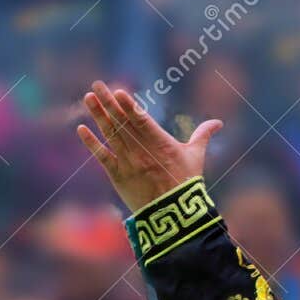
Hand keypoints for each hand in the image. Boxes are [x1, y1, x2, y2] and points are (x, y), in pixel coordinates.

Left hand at [77, 80, 221, 210]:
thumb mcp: (196, 156)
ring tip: (88, 97)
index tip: (118, 91)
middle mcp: (141, 150)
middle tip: (97, 84)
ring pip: (110, 135)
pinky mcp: (118, 176)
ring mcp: (128, 163)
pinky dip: (91, 143)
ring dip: (98, 115)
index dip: (128, 105)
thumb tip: (218, 122)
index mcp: (160, 142)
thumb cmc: (186, 184)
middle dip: (108, 103)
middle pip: (122, 122)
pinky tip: (81, 128)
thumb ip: (203, 135)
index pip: (141, 119)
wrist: (173, 215)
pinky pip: (103, 157)